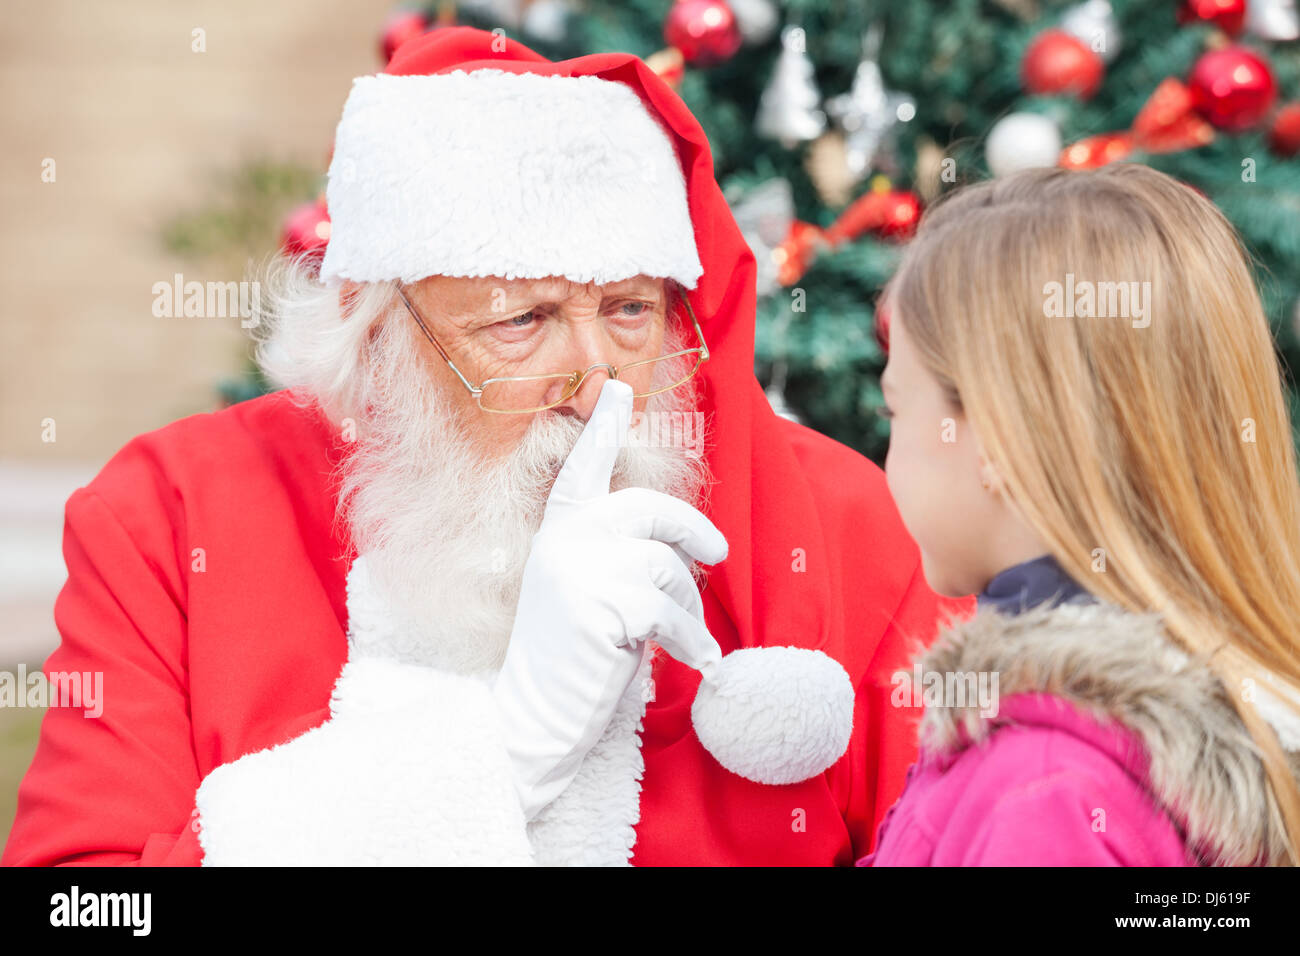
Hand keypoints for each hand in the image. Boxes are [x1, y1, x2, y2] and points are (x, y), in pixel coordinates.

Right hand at [492, 379, 727, 820]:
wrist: (540, 716)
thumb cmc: (575, 657)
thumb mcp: (591, 591)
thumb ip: (618, 555)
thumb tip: (680, 544)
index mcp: (559, 530)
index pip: (583, 467)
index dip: (602, 427)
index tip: (616, 387)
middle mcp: (564, 540)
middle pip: (647, 509)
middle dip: (691, 529)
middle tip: (719, 553)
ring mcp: (579, 568)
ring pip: (666, 566)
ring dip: (689, 606)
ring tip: (686, 639)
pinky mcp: (600, 603)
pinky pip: (670, 611)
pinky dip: (692, 640)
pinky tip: (701, 663)